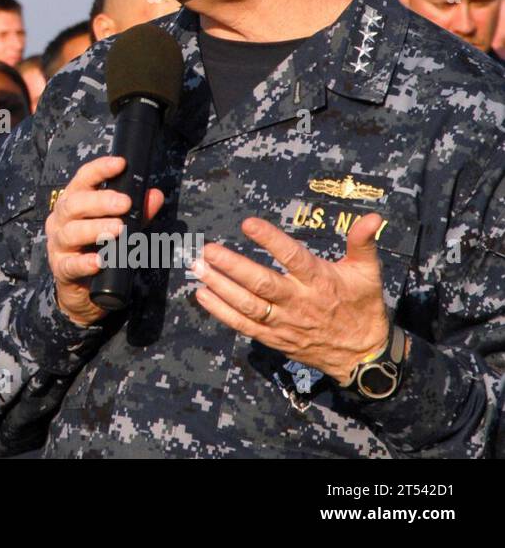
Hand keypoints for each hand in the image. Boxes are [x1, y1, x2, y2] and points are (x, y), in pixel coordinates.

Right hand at [45, 155, 164, 326]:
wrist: (82, 291)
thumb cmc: (99, 249)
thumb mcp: (121, 228)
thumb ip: (138, 213)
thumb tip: (155, 195)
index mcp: (73, 202)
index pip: (83, 179)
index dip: (100, 169)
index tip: (120, 164)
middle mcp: (60, 220)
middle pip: (74, 204)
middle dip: (100, 201)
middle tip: (125, 204)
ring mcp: (58, 245)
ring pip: (71, 232)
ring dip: (95, 229)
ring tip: (118, 229)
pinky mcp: (61, 270)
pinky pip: (70, 265)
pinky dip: (84, 263)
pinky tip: (99, 261)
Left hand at [192, 213, 390, 384]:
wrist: (362, 356)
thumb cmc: (362, 306)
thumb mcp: (368, 272)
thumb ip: (363, 242)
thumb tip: (374, 216)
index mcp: (320, 282)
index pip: (293, 257)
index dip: (271, 240)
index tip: (248, 224)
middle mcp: (299, 302)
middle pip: (262, 284)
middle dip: (233, 267)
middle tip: (208, 250)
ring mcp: (284, 323)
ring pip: (247, 306)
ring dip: (220, 287)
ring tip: (198, 268)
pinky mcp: (273, 338)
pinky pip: (243, 326)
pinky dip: (221, 312)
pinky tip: (201, 295)